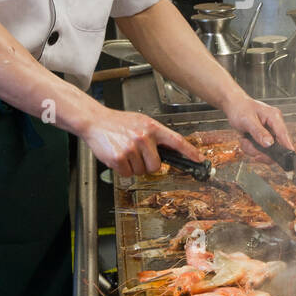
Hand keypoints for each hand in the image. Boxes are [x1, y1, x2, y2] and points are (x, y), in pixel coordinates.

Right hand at [81, 104, 203, 176]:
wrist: (95, 121)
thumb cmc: (118, 123)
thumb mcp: (141, 122)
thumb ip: (155, 135)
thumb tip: (170, 151)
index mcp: (152, 127)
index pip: (177, 141)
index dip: (190, 152)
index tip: (200, 159)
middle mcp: (143, 137)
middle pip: (157, 165)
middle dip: (148, 165)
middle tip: (138, 155)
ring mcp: (131, 148)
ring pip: (141, 171)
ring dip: (133, 166)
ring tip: (125, 151)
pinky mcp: (118, 158)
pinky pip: (127, 174)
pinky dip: (122, 169)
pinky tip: (117, 156)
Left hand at [221, 92, 293, 155]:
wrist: (234, 105)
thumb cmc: (240, 107)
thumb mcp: (247, 120)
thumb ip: (258, 132)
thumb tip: (269, 144)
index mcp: (274, 117)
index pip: (283, 134)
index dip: (286, 146)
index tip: (287, 157)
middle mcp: (274, 125)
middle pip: (276, 147)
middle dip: (260, 151)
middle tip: (249, 147)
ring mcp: (269, 133)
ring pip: (267, 152)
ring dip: (253, 149)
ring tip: (244, 140)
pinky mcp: (264, 138)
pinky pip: (261, 150)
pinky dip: (250, 148)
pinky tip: (245, 139)